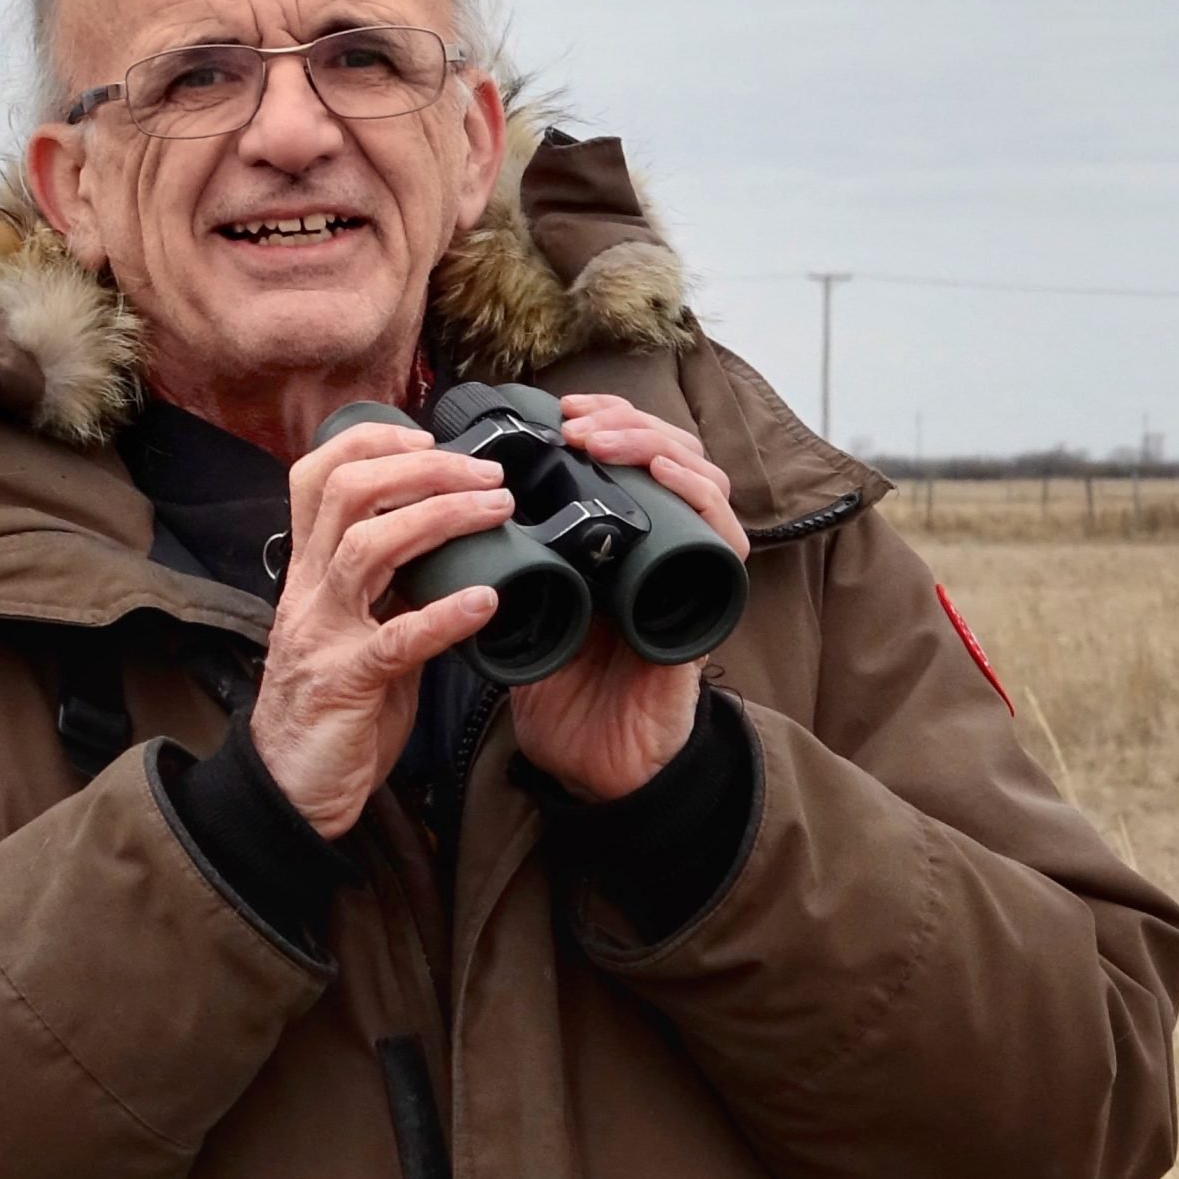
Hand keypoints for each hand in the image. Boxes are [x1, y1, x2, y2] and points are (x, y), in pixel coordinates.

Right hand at [251, 420, 512, 837]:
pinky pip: (397, 639)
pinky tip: (487, 600)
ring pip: (368, 548)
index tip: (431, 438)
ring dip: (440, 518)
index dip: (372, 441)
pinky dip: (445, 614)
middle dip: (424, 469)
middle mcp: (308, 589)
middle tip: (488, 473)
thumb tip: (455, 544)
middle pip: (348, 493)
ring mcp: (324, 633)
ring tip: (497, 511)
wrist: (291, 789)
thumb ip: (391, 585)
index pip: (319, 475)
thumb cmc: (332, 706)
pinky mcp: (347, 682)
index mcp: (309, 570)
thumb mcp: (356, 627)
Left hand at [510, 395, 750, 801]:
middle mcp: (663, 547)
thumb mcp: (524, 606)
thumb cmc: (563, 690)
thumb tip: (455, 507)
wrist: (594, 767)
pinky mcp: (708, 605)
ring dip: (655, 447)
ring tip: (603, 442)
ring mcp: (689, 571)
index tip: (562, 411)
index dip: (607, 420)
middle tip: (577, 422)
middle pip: (671, 453)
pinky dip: (699, 498)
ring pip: (702, 480)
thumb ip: (508, 562)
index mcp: (621, 541)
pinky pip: (724, 538)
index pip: (633, 455)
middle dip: (627, 422)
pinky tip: (665, 476)